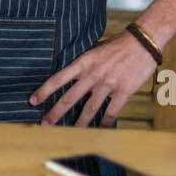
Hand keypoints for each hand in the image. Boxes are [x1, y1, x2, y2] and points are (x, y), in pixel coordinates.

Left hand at [30, 32, 158, 127]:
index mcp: (84, 62)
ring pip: (89, 109)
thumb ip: (84, 65)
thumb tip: (72, 77)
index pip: (58, 78)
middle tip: (44, 125)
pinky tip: (99, 130)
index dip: (44, 91)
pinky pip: (111, 112)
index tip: (32, 101)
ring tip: (70, 134)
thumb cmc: (118, 45)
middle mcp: (93, 74)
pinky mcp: (124, 91)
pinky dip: (105, 123)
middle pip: (70, 98)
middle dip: (55, 113)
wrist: (143, 42)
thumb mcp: (95, 50)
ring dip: (78, 124)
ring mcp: (108, 84)